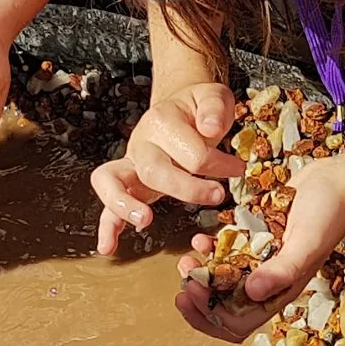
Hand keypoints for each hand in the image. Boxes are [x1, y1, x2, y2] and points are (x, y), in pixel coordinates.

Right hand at [91, 82, 241, 254]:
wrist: (181, 105)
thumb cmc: (199, 108)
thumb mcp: (214, 97)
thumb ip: (214, 109)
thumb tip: (210, 129)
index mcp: (163, 121)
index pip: (191, 152)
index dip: (219, 165)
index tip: (237, 168)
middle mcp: (141, 142)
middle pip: (154, 170)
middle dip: (187, 189)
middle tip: (218, 196)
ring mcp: (131, 164)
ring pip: (113, 182)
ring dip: (125, 204)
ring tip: (144, 221)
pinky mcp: (129, 184)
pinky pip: (108, 205)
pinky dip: (107, 227)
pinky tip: (108, 247)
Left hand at [173, 154, 344, 341]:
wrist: (339, 181)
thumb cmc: (330, 214)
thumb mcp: (306, 244)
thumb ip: (281, 270)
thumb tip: (252, 293)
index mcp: (280, 291)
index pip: (238, 324)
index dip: (209, 317)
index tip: (190, 294)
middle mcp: (268, 281)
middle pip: (224, 306)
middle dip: (199, 298)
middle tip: (183, 280)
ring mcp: (260, 260)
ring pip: (220, 280)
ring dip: (200, 274)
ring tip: (188, 258)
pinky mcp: (255, 238)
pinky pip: (225, 252)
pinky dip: (209, 250)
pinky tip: (202, 238)